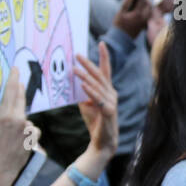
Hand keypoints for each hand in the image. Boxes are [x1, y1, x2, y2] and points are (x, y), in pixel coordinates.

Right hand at [0, 67, 31, 185]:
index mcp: (3, 116)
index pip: (10, 92)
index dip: (13, 79)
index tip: (15, 70)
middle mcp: (18, 120)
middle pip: (20, 100)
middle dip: (19, 90)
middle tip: (19, 82)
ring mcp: (27, 129)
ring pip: (24, 118)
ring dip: (19, 120)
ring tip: (8, 135)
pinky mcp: (33, 138)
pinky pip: (30, 129)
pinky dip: (26, 132)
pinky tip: (17, 141)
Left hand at [75, 43, 117, 158]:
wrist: (102, 142)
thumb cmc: (96, 122)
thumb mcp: (86, 104)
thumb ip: (83, 93)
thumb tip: (73, 81)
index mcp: (107, 90)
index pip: (105, 71)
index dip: (104, 57)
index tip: (101, 43)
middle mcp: (111, 94)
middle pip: (100, 75)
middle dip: (89, 64)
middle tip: (77, 54)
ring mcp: (111, 102)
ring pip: (98, 86)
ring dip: (86, 76)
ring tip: (74, 69)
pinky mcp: (109, 111)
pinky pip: (98, 99)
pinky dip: (90, 91)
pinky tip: (83, 85)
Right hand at [112, 0, 150, 38]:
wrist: (121, 38)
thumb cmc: (119, 25)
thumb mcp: (120, 13)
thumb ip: (126, 3)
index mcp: (138, 13)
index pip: (142, 0)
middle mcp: (143, 17)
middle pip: (148, 4)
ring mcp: (145, 21)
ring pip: (149, 9)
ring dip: (146, 3)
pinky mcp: (144, 24)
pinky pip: (148, 14)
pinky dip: (146, 8)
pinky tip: (141, 6)